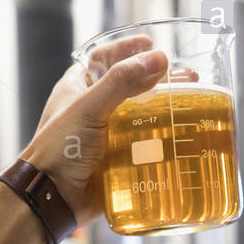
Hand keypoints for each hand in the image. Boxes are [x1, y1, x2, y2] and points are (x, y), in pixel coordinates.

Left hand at [20, 35, 167, 226]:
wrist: (52, 199)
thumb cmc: (59, 149)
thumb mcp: (88, 108)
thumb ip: (121, 82)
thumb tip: (158, 58)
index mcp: (78, 89)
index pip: (105, 59)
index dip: (128, 49)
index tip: (152, 44)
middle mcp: (92, 110)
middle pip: (130, 87)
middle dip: (156, 80)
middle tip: (185, 76)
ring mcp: (106, 135)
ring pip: (140, 116)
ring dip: (164, 110)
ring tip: (191, 103)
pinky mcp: (118, 160)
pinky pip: (144, 146)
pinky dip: (161, 140)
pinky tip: (181, 135)